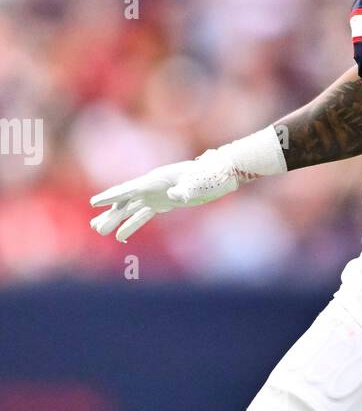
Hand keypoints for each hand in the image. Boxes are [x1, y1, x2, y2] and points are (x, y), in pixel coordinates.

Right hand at [90, 150, 239, 242]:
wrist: (217, 175)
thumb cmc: (207, 176)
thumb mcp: (197, 182)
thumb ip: (186, 189)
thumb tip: (175, 196)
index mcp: (155, 181)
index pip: (128, 190)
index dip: (111, 197)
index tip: (95, 203)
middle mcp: (151, 187)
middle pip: (125, 202)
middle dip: (109, 215)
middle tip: (95, 228)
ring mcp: (155, 195)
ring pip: (130, 208)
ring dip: (115, 220)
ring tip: (99, 231)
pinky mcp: (162, 203)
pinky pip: (142, 215)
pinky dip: (131, 224)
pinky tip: (121, 236)